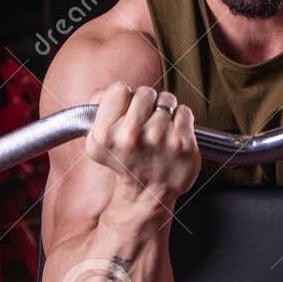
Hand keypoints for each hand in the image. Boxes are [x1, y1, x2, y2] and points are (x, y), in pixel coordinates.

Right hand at [85, 83, 199, 205]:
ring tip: (159, 131)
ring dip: (164, 111)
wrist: (148, 192)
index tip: (127, 112)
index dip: (124, 98)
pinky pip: (184, 110)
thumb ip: (98, 109)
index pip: (119, 89)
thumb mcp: (99, 142)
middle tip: (145, 122)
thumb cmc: (126, 162)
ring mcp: (158, 139)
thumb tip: (105, 92)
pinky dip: (181, 119)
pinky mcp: (181, 143)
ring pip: (166, 100)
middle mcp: (130, 137)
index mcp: (104, 135)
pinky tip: (172, 135)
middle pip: (144, 92)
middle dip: (146, 103)